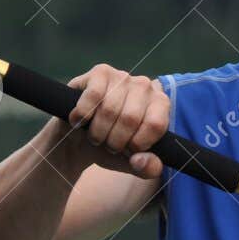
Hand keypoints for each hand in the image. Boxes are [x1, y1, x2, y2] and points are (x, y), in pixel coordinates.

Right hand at [64, 64, 168, 178]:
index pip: (156, 125)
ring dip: (97, 132)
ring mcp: (123, 76)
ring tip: (95, 136)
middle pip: (131, 118)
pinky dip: (83, 116)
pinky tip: (79, 121)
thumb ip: (148, 168)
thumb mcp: (132, 163)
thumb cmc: (110, 147)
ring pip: (110, 109)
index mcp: (160, 105)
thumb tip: (140, 160)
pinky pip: (93, 96)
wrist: (78, 140)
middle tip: (108, 144)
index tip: (128, 150)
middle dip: (115, 141)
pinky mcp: (101, 72)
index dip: (138, 144)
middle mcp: (145, 86)